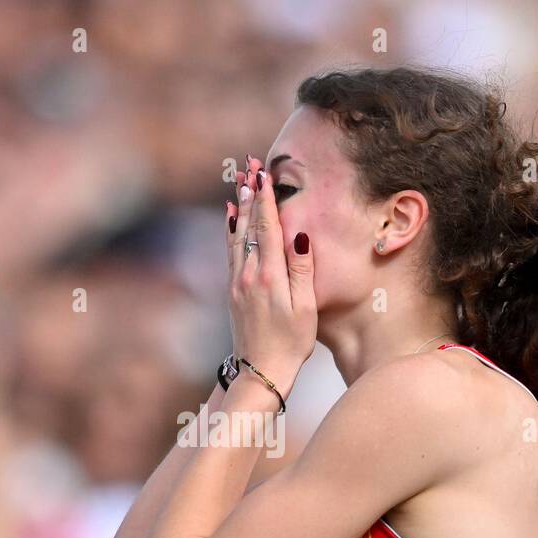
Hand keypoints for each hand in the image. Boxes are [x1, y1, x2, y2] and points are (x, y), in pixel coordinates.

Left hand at [225, 154, 315, 400]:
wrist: (260, 371)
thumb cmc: (291, 343)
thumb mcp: (306, 308)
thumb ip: (301, 270)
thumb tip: (298, 235)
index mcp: (270, 275)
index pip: (268, 227)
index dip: (266, 198)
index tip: (263, 173)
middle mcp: (249, 274)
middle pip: (249, 224)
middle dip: (250, 193)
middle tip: (249, 165)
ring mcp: (237, 282)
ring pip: (237, 235)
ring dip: (239, 207)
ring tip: (240, 182)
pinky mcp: (233, 290)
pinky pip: (231, 250)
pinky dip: (231, 229)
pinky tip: (231, 218)